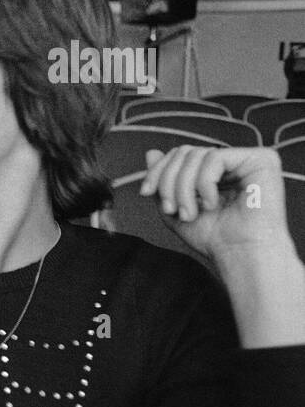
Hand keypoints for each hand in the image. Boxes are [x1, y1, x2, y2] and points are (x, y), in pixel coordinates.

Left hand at [140, 145, 291, 260]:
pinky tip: (210, 204)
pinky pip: (215, 158)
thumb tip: (151, 152)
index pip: (180, 154)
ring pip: (196, 155)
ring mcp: (248, 159)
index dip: (158, 171)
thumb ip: (163, 181)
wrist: (239, 254)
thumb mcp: (175, 208)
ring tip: (190, 213)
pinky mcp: (261, 159)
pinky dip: (203, 184)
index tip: (145, 192)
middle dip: (168, 181)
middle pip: (185, 152)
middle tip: (171, 209)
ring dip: (183, 188)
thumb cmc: (215, 238)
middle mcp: (233, 162)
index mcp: (215, 171)